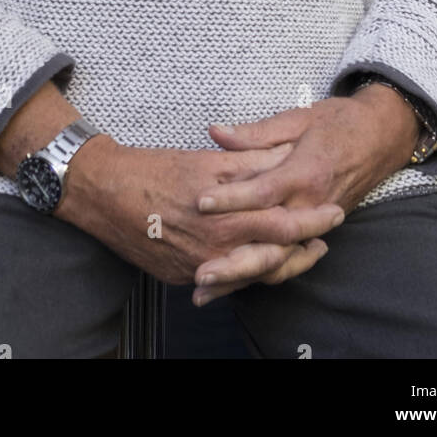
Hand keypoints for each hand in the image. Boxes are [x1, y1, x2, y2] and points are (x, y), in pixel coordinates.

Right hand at [55, 136, 344, 288]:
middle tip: (324, 242)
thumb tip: (287, 154)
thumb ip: (250, 161)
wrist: (102, 193)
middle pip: (273, 256)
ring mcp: (198, 267)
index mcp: (225, 213)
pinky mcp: (183, 276)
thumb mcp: (206, 159)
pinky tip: (258, 267)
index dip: (312, 220)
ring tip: (299, 254)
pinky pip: (224, 282)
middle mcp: (215, 246)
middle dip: (303, 250)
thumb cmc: (153, 169)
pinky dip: (244, 274)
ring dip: (279, 265)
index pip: (282, 223)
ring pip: (252, 274)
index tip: (334, 212)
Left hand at [191, 88, 419, 303]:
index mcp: (305, 172)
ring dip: (244, 276)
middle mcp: (312, 204)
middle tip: (200, 272)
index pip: (263, 192)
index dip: (232, 199)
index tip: (200, 204)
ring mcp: (316, 222)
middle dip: (236, 259)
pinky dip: (261, 274)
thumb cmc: (339, 123)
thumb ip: (256, 133)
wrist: (383, 137)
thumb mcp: (298, 119)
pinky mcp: (318, 231)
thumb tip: (216, 132)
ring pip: (278, 259)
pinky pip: (289, 258)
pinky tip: (232, 286)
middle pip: (271, 240)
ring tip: (207, 291)